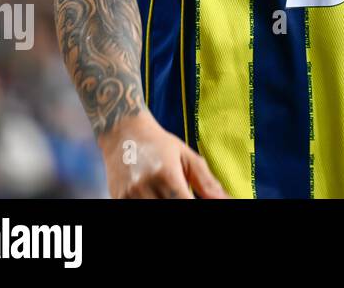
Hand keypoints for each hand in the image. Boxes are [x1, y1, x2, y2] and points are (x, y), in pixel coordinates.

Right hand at [98, 112, 229, 198]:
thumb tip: (226, 200)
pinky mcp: (117, 199)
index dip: (196, 204)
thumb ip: (206, 182)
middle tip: (185, 192)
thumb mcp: (187, 157)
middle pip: (170, 208)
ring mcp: (128, 196)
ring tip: (169, 191)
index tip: (197, 199)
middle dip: (181, 202)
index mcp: (167, 175)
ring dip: (165, 202)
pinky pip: (136, 208)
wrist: (122, 132)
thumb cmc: (159, 144)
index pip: (185, 203)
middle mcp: (145, 188)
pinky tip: (156, 194)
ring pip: (153, 210)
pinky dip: (152, 202)